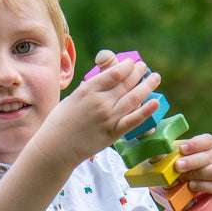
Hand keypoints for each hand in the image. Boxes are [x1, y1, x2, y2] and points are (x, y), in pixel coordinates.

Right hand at [32, 53, 161, 166]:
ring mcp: (109, 118)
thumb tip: (106, 79)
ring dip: (147, 86)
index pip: (115, 73)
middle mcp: (101, 102)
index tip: (132, 63)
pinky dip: (146, 111)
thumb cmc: (59, 121)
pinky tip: (156, 102)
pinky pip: (134, 120)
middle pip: (126, 83)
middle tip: (144, 67)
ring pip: (133, 98)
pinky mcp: (113, 133)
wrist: (56, 148)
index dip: (127, 66)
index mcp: (88, 90)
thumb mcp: (72, 98)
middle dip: (138, 73)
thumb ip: (90, 88)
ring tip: (155, 78)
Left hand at [170, 133, 211, 202]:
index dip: (194, 144)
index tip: (181, 149)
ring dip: (198, 175)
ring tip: (184, 178)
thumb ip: (172, 156)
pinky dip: (205, 186)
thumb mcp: (179, 159)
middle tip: (178, 166)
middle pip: (210, 157)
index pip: (206, 140)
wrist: (199, 189)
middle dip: (193, 162)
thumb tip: (158, 155)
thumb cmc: (187, 169)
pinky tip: (193, 186)